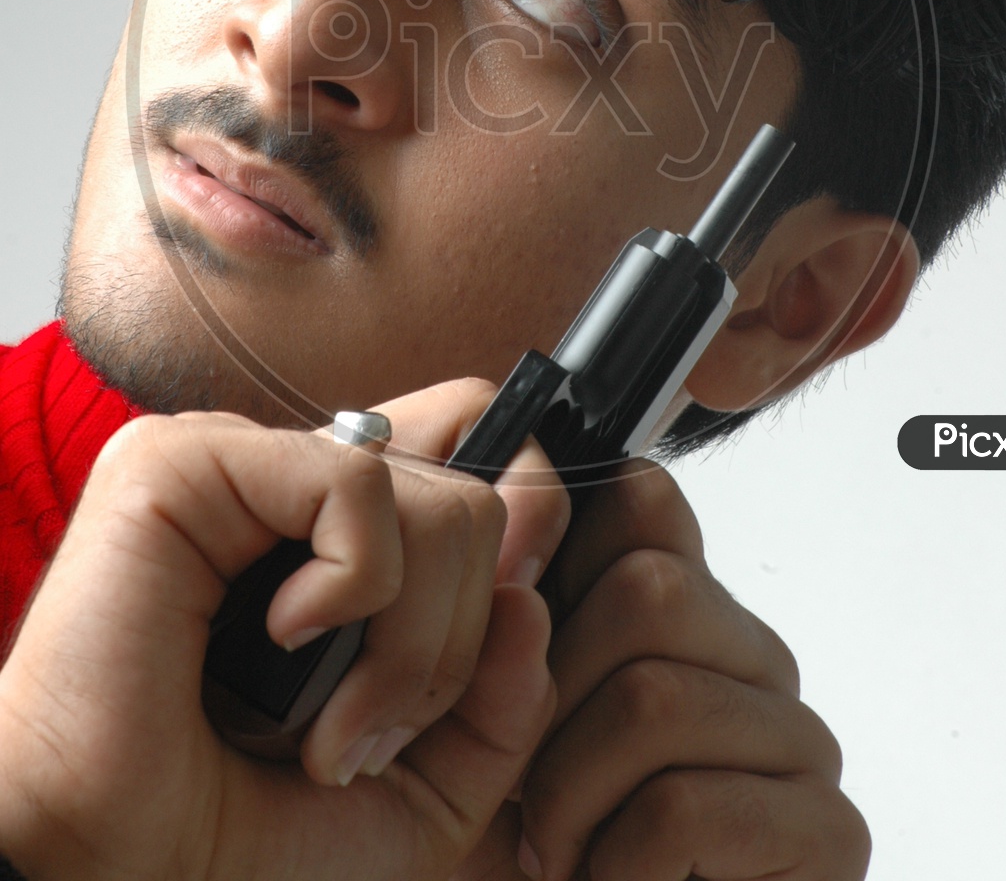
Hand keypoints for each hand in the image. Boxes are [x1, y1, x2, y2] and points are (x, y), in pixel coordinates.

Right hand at [0, 380, 567, 880]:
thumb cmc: (243, 841)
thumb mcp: (423, 789)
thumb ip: (501, 699)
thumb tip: (528, 596)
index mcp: (338, 545)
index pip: (479, 455)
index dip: (529, 531)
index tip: (505, 630)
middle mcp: (292, 495)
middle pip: (479, 499)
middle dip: (457, 645)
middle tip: (374, 735)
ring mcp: (241, 467)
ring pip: (437, 498)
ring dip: (411, 647)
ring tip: (329, 731)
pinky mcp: (186, 463)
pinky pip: (355, 484)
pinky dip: (356, 591)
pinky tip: (286, 643)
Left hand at [457, 459, 869, 880]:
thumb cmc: (526, 854)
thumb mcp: (490, 723)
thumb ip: (506, 627)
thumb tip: (519, 545)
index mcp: (678, 608)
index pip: (640, 497)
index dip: (559, 558)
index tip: (515, 648)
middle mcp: (748, 655)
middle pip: (647, 591)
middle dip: (550, 705)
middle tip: (521, 790)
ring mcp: (797, 738)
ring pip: (657, 697)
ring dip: (569, 798)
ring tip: (558, 854)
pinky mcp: (828, 831)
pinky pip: (686, 805)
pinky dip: (616, 864)